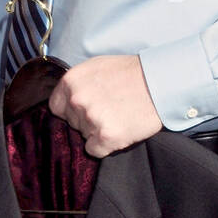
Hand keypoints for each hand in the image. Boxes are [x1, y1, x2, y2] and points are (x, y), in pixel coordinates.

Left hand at [48, 55, 162, 157]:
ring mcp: (91, 119)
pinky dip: (107, 145)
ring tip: (119, 116)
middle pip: (72, 123)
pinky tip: (120, 130)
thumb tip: (66, 99)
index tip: (87, 108)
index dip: (71, 110)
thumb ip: (77, 83)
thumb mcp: (97, 67)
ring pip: (85, 137)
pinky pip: (95, 150)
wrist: (161, 82)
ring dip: (99, 131)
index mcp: (71, 81)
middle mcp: (77, 99)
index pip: (56, 107)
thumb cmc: (131, 73)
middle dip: (87, 120)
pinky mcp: (107, 136)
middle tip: (110, 109)